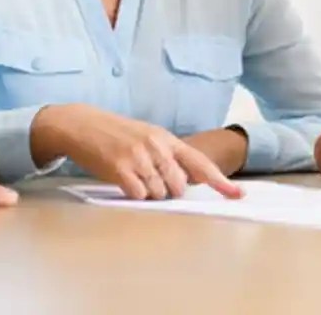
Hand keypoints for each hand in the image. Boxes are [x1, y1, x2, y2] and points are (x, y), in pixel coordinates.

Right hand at [31, 104, 242, 199]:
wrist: (82, 124)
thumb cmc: (115, 134)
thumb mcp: (147, 137)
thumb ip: (168, 156)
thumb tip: (186, 182)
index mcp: (166, 138)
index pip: (200, 163)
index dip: (221, 182)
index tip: (238, 195)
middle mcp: (157, 146)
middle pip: (178, 186)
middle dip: (167, 191)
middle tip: (148, 179)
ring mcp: (139, 157)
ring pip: (159, 193)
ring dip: (148, 193)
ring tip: (132, 176)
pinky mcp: (121, 168)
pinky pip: (139, 195)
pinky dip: (133, 194)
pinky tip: (123, 181)